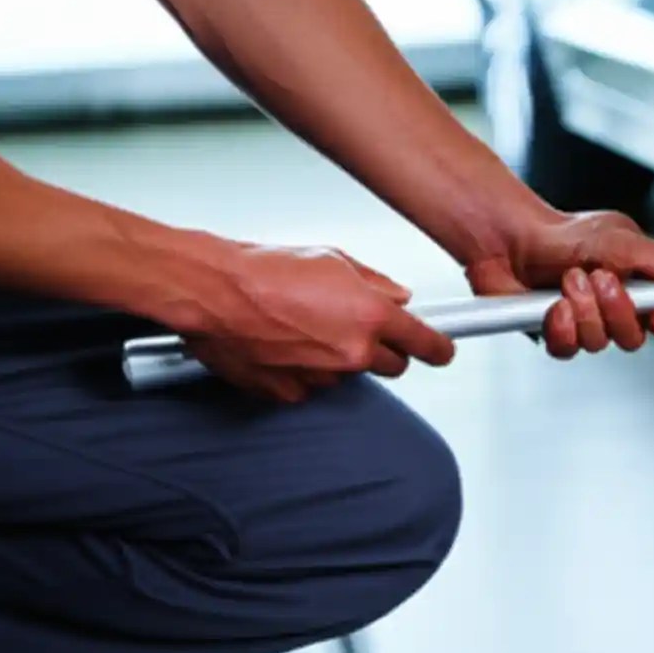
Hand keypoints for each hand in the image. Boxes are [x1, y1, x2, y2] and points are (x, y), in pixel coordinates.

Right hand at [185, 244, 454, 401]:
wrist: (211, 290)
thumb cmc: (263, 268)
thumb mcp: (333, 259)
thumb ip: (376, 283)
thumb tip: (398, 296)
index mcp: (371, 316)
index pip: (427, 344)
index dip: (439, 348)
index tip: (442, 350)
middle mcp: (352, 352)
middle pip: (394, 367)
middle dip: (385, 350)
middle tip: (359, 327)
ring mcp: (322, 376)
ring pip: (349, 376)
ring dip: (339, 358)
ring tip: (306, 326)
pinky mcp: (291, 392)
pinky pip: (313, 387)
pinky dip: (305, 371)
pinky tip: (286, 345)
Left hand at [464, 211, 653, 358]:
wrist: (512, 238)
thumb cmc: (566, 234)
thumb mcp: (621, 241)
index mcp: (644, 288)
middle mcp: (618, 312)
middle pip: (637, 339)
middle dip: (618, 310)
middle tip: (601, 277)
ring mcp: (587, 326)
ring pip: (600, 344)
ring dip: (584, 309)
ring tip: (570, 277)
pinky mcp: (555, 336)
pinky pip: (567, 349)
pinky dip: (560, 325)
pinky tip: (554, 304)